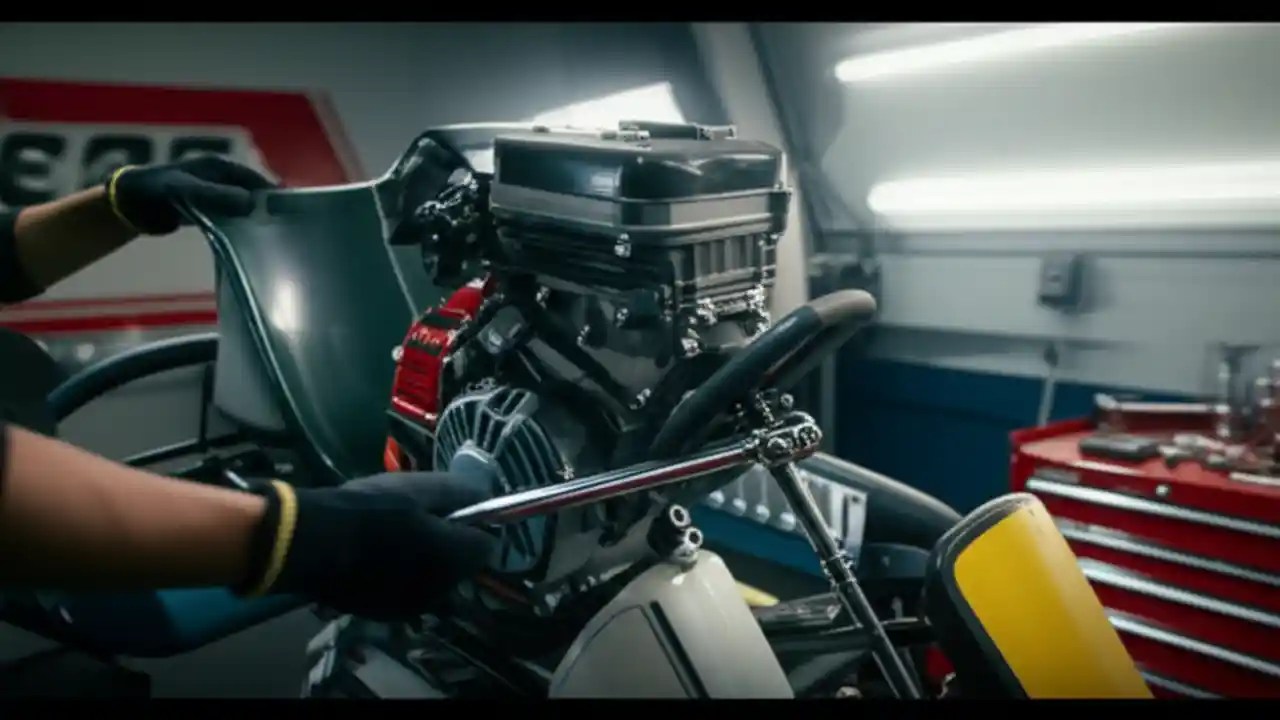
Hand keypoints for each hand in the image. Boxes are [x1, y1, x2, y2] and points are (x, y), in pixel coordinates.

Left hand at [106, 156, 276, 235]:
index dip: (271, 193)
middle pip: (251, 192)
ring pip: (241, 205)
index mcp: (218, 166)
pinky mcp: (206, 209)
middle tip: (284, 227)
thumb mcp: (187, 191)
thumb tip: (251, 203)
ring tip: (269, 236)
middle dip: (265, 207)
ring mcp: (213, 193)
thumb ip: (217, 196)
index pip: (254, 179)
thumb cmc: (157, 190)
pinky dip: (239, 225)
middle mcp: (219, 177)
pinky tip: (248, 240)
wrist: (129, 203)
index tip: (290, 211)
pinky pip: (229, 216)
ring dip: (252, 218)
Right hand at [236, 473, 497, 620]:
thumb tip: (484, 495)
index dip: (473, 525)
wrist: (315, 542)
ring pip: (433, 581)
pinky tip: (374, 558)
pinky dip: (400, 578)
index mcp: (455, 558)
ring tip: (392, 538)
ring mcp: (413, 607)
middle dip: (448, 545)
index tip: (452, 511)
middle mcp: (442, 590)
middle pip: (460, 565)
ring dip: (424, 563)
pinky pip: (406, 592)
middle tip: (416, 520)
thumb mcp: (420, 488)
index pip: (487, 544)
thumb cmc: (372, 509)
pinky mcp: (385, 614)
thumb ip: (459, 492)